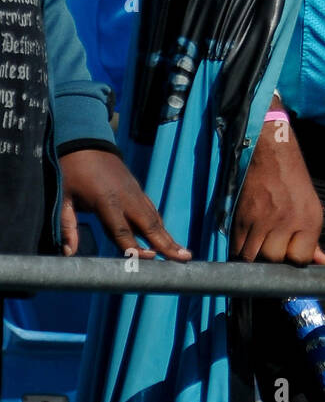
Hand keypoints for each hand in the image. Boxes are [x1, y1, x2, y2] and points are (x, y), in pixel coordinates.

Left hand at [59, 150, 192, 259]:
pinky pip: (152, 210)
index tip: (150, 259)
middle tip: (184, 258)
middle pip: (149, 225)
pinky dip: (161, 225)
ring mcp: (134, 192)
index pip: (122, 231)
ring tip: (184, 253)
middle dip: (167, 244)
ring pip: (154, 218)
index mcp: (106, 201)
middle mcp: (125, 198)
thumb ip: (67, 226)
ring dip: (169, 237)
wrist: (86, 142)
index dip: (134, 248)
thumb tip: (67, 253)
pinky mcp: (137, 189)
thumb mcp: (63, 197)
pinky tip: (168, 237)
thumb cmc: (72, 171)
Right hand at [231, 118, 324, 265]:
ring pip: (251, 256)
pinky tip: (246, 243)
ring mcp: (260, 219)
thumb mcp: (311, 209)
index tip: (289, 256)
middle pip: (273, 260)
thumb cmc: (293, 182)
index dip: (293, 262)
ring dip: (253, 258)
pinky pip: (235, 247)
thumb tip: (324, 264)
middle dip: (271, 261)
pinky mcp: (240, 217)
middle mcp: (284, 221)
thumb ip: (314, 241)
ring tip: (258, 249)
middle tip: (271, 251)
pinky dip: (239, 250)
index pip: (300, 259)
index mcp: (307, 220)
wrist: (269, 153)